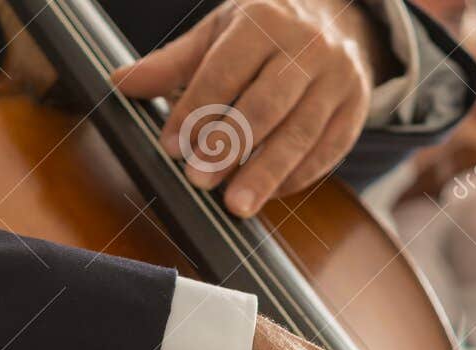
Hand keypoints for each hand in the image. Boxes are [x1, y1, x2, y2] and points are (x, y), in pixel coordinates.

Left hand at [112, 0, 384, 217]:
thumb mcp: (220, 33)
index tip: (171, 145)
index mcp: (265, 19)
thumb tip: (119, 83)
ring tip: (235, 204)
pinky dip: (296, 177)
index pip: (224, 71)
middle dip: (229, 146)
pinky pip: (326, 151)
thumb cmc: (267, 29)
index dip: (195, 110)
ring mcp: (337, 79)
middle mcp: (307, 46)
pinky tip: (270, 195)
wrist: (339, 19)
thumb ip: (173, 64)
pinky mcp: (355, 111)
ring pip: (299, 134)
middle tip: (198, 180)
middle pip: (264, 105)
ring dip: (265, 173)